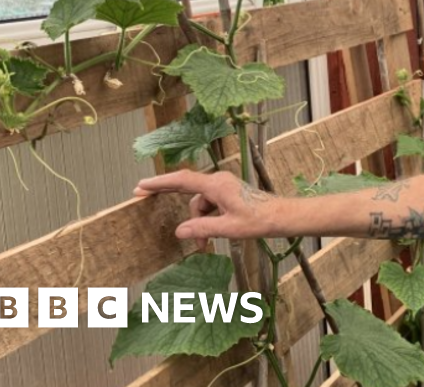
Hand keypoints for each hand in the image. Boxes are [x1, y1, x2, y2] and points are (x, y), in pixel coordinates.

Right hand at [134, 170, 278, 249]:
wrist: (281, 216)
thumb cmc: (259, 220)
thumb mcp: (229, 228)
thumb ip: (203, 228)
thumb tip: (180, 230)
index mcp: (217, 185)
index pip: (182, 180)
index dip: (160, 183)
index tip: (141, 185)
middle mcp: (218, 181)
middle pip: (186, 188)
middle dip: (167, 194)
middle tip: (142, 196)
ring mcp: (223, 187)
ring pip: (199, 204)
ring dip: (198, 222)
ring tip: (204, 243)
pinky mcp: (228, 194)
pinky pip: (209, 206)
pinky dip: (206, 219)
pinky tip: (211, 235)